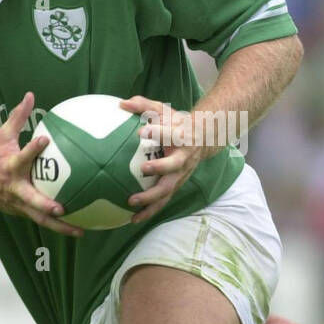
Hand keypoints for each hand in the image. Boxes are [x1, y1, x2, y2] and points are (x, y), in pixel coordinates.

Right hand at [0, 92, 82, 236]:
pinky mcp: (21, 212)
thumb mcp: (1, 136)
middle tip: (62, 208)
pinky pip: (40, 220)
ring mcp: (17, 204)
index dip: (32, 148)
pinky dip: (57, 227)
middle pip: (30, 199)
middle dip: (45, 204)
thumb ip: (18, 117)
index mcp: (10, 167)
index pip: (22, 156)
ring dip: (59, 226)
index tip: (44, 140)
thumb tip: (30, 95)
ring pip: (38, 218)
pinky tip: (77, 229)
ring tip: (80, 231)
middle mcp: (14, 188)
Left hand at [118, 96, 215, 223]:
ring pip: (168, 189)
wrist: (203, 140)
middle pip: (173, 166)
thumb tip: (121, 103)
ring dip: (151, 199)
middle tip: (143, 170)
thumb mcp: (163, 110)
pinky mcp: (176, 186)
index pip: (171, 134)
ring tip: (131, 203)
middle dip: (159, 169)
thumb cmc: (177, 123)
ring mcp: (180, 175)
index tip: (142, 131)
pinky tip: (132, 219)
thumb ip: (144, 105)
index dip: (158, 133)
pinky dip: (149, 211)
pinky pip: (163, 201)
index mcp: (180, 137)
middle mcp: (183, 158)